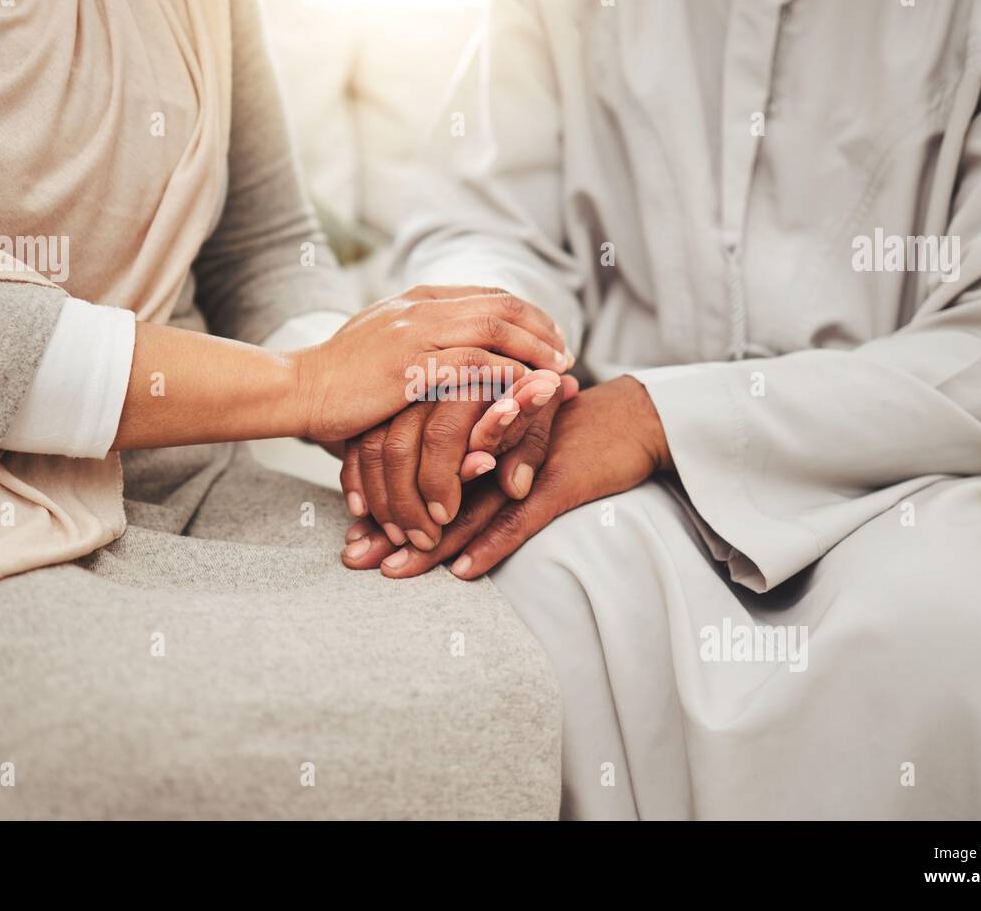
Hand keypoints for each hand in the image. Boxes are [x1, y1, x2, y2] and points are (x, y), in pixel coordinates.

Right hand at [293, 285, 570, 442]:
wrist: (297, 389)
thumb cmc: (337, 378)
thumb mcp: (381, 344)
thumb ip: (416, 339)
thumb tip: (446, 352)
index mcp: (417, 299)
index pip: (489, 295)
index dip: (528, 315)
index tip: (550, 338)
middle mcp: (422, 307)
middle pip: (502, 305)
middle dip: (542, 329)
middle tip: (567, 355)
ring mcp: (417, 333)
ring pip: (496, 329)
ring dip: (535, 350)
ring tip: (558, 373)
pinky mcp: (412, 366)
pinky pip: (476, 363)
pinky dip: (508, 374)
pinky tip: (526, 389)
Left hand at [339, 376, 671, 578]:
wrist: (629, 420)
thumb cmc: (556, 429)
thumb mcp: (498, 435)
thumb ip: (454, 455)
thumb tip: (399, 497)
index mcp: (467, 409)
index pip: (405, 445)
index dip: (374, 486)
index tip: (351, 526)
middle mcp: (488, 425)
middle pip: (424, 471)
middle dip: (387, 519)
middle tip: (353, 556)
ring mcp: (524, 455)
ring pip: (465, 500)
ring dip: (428, 541)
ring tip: (390, 569)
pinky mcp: (559, 480)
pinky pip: (518, 517)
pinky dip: (490, 545)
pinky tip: (464, 571)